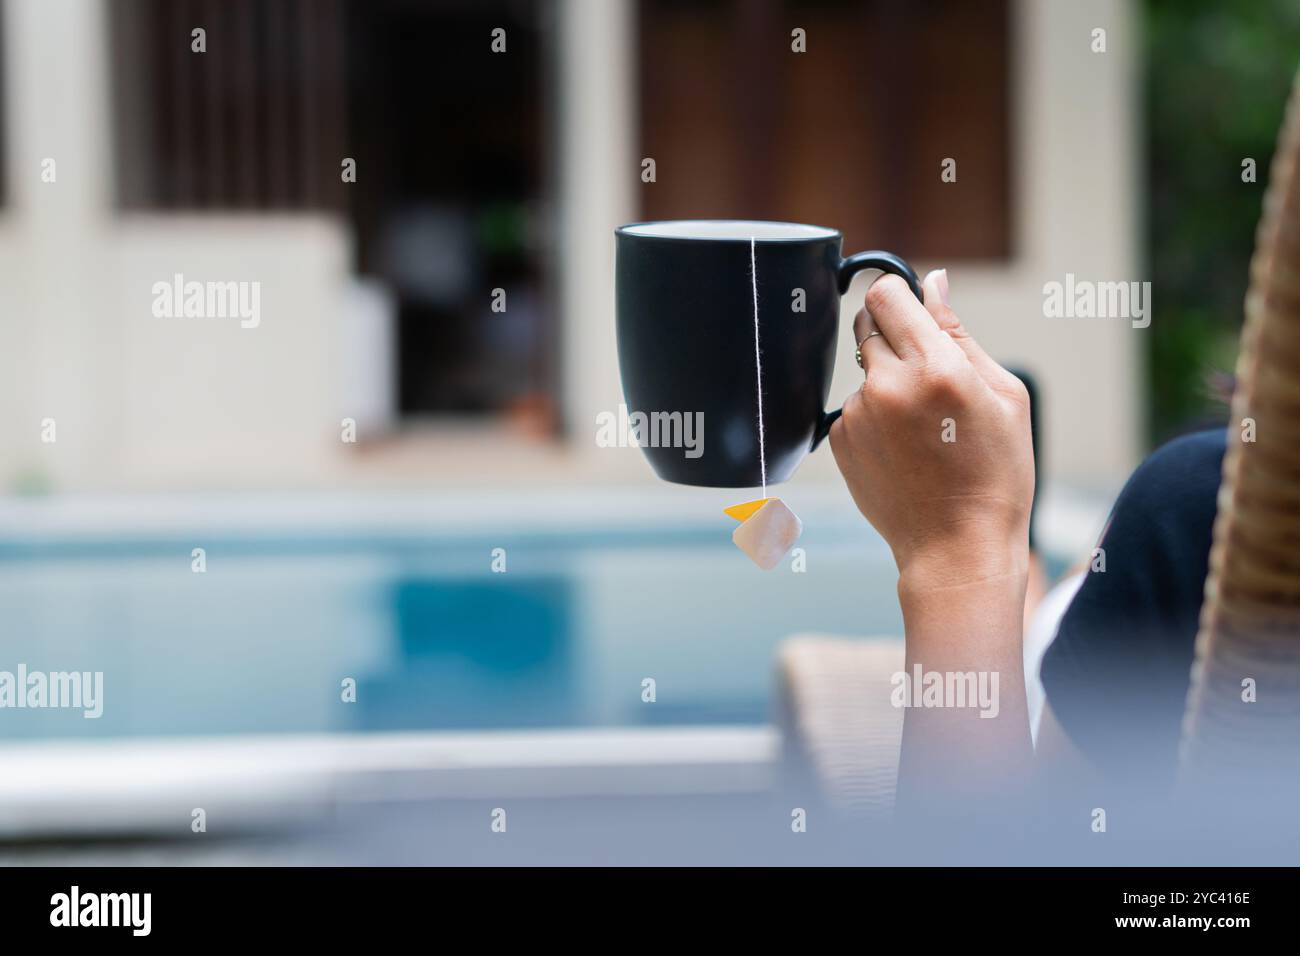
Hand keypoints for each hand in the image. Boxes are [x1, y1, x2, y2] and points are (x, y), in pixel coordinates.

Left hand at [829, 270, 1033, 590]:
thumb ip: (959, 333)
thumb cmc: (994, 473)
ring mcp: (857, 415)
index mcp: (936, 367)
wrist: (956, 547)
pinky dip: (874, 417)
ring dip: (887, 380)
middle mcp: (888, 386)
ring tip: (923, 428)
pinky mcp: (839, 439)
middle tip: (926, 374)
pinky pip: (853, 407)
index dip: (899, 296)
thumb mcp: (1003, 396)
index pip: (887, 294)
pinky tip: (903, 450)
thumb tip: (933, 283)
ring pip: (864, 369)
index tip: (913, 311)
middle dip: (894, 335)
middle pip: (868, 323)